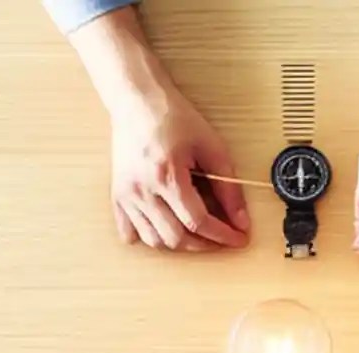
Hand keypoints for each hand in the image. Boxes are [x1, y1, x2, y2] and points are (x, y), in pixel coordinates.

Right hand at [110, 91, 249, 251]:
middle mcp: (144, 191)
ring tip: (196, 235)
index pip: (199, 222)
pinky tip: (162, 230)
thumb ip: (228, 187)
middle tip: (221, 238)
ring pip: (153, 240)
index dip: (223, 236)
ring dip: (178, 244)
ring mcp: (128, 195)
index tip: (238, 238)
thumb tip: (240, 220)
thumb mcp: (211, 147)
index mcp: (168, 177)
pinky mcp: (118, 194)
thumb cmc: (173, 118)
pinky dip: (146, 237)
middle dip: (204, 244)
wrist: (137, 101)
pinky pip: (129, 230)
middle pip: (175, 238)